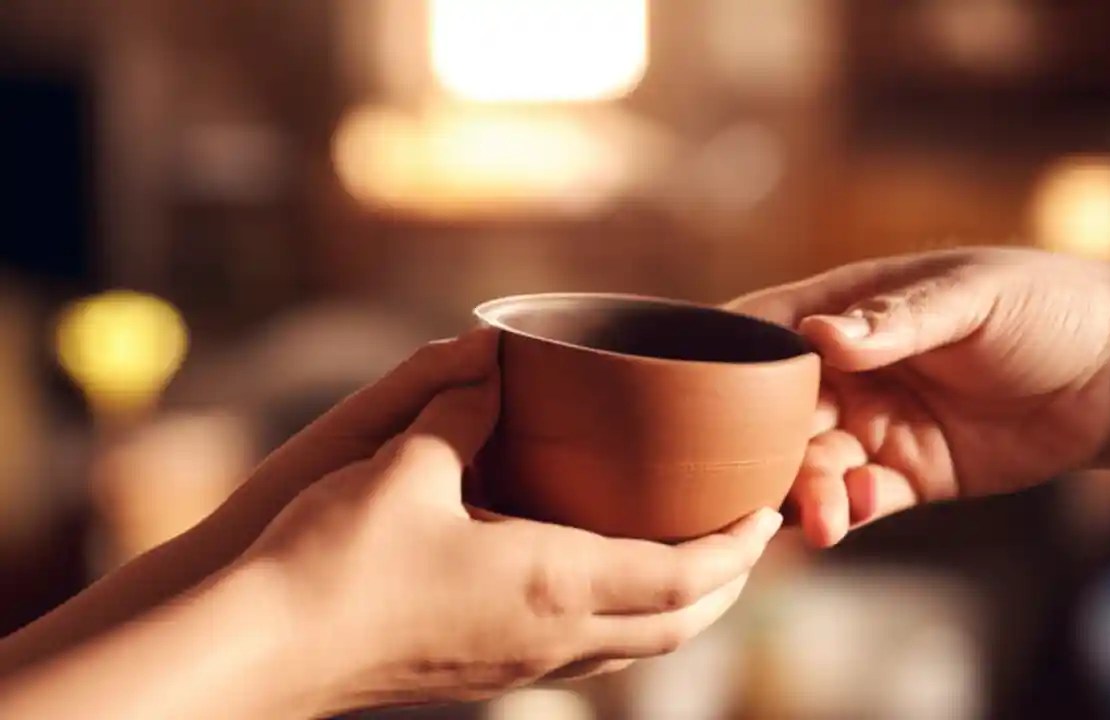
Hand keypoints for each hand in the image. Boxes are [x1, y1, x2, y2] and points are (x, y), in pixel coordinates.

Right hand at [241, 342, 781, 713]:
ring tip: (695, 559)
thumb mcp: (404, 466)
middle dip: (728, 581)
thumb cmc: (334, 562)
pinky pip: (589, 655)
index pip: (686, 576)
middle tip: (746, 533)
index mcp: (555, 582)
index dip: (738, 546)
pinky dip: (628, 622)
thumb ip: (460, 408)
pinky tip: (605, 586)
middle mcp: (553, 635)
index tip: (767, 510)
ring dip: (682, 606)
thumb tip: (493, 362)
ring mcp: (521, 666)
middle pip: (679, 624)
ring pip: (636, 648)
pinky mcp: (488, 673)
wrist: (265, 652)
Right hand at [728, 248, 1109, 546]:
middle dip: (763, 448)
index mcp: (847, 312)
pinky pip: (859, 499)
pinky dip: (845, 511)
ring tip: (820, 516)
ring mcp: (875, 426)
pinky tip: (848, 517)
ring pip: (812, 464)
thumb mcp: (972, 299)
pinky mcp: (907, 475)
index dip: (724, 361)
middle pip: (777, 412)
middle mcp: (847, 372)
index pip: (765, 332)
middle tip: (764, 481)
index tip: (688, 396)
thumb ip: (898, 322)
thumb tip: (821, 335)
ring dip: (804, 491)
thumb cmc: (1043, 305)